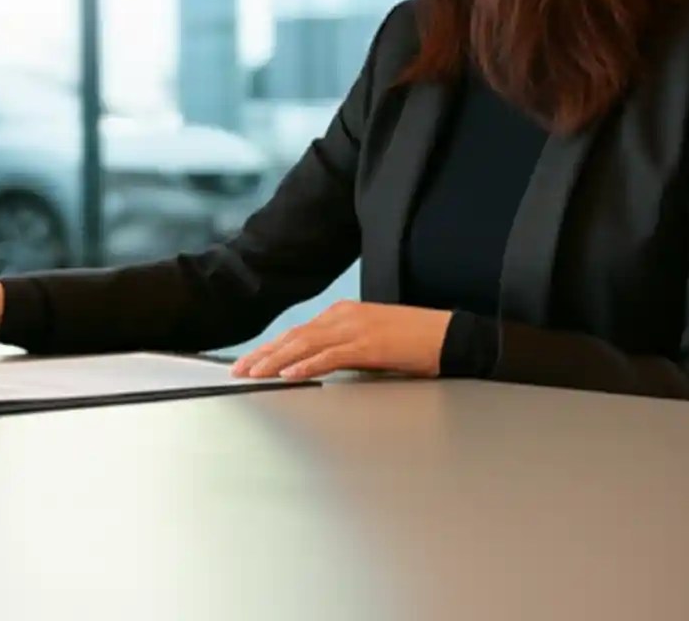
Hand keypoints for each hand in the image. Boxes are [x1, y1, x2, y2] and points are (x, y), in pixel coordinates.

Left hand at [231, 300, 451, 380]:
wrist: (449, 335)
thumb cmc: (412, 341)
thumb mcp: (368, 341)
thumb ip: (340, 348)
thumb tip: (311, 366)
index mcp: (342, 314)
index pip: (297, 332)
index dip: (269, 348)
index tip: (248, 362)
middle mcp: (344, 316)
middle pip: (293, 336)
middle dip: (263, 354)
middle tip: (239, 370)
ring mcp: (356, 329)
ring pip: (305, 344)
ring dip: (277, 360)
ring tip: (255, 373)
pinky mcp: (370, 344)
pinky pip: (331, 356)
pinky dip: (308, 365)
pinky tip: (291, 374)